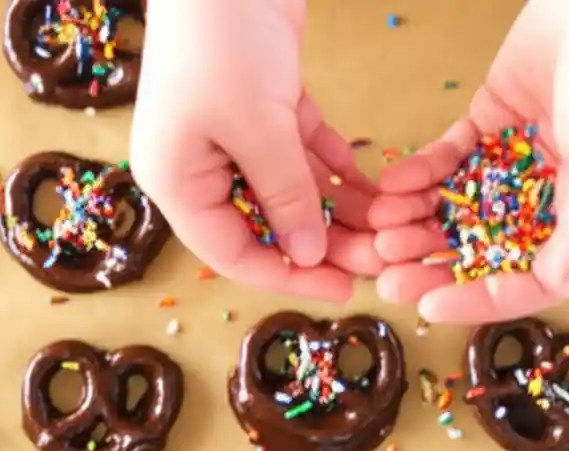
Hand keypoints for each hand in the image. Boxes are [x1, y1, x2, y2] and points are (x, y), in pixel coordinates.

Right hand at [131, 0, 382, 302]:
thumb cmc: (222, 43)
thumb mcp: (257, 129)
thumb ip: (285, 196)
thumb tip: (309, 255)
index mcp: (177, 182)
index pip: (233, 253)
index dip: (288, 277)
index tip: (342, 289)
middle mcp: (201, 166)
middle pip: (268, 225)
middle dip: (325, 243)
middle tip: (382, 258)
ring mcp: (232, 134)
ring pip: (293, 190)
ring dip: (340, 210)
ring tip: (391, 227)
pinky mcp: (265, 104)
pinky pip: (303, 153)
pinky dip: (337, 169)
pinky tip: (378, 189)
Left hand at [372, 0, 568, 322]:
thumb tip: (554, 287)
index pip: (530, 278)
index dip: (479, 298)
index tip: (429, 307)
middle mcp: (555, 195)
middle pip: (484, 247)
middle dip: (434, 264)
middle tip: (386, 276)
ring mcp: (521, 157)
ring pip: (460, 206)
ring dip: (420, 221)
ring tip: (379, 232)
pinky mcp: (494, 118)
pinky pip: (449, 158)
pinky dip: (421, 173)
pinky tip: (392, 185)